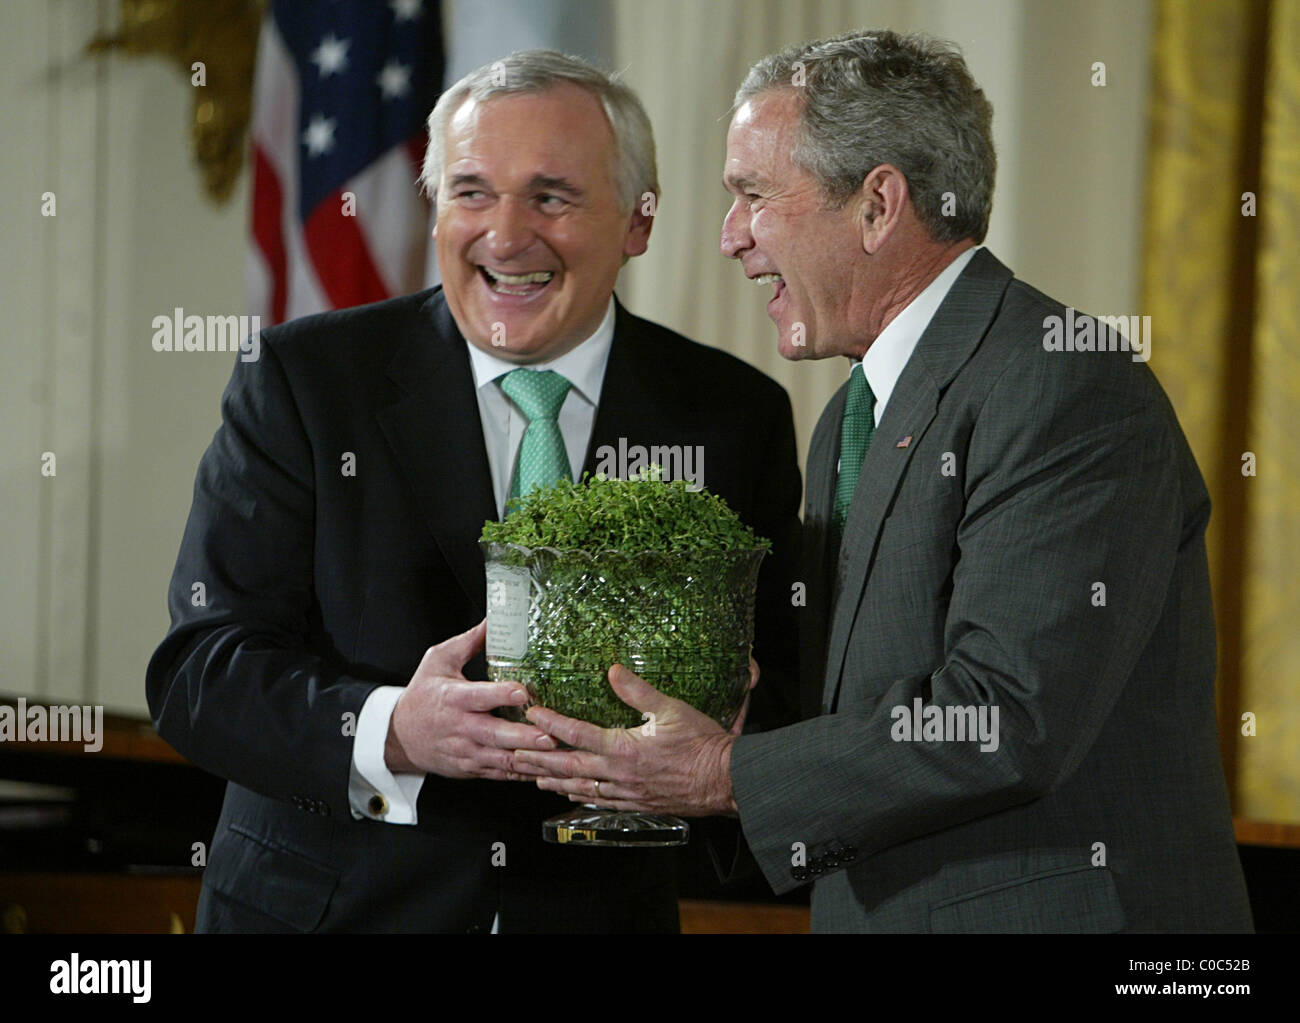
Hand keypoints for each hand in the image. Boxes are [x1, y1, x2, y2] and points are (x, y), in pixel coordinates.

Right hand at [385, 620, 555, 778]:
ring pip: (500, 759)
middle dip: (522, 737)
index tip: (522, 692)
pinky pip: (500, 774)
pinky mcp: (472, 768)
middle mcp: (461, 727)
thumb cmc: (423, 694)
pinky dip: (522, 775)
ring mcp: (467, 751)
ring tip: (554, 757)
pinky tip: (544, 771)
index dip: (501, 695)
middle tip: (548, 736)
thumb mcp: (439, 660)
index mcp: (453, 698)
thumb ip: (470, 641)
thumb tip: (494, 619)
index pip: (479, 696)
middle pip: (494, 734)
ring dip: (528, 760)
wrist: (400, 736)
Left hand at [511, 663, 739, 816]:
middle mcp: (618, 774)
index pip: (577, 735)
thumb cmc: (703, 745)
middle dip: (537, 760)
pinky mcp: (636, 804)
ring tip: (531, 777)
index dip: (550, 724)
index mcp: (624, 748)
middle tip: (512, 754)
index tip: (530, 714)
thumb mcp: (671, 709)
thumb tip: (613, 670)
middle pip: (568, 767)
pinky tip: (571, 794)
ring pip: (579, 788)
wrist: (725, 781)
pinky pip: (600, 802)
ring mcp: (626, 793)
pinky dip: (580, 797)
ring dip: (553, 781)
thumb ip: (638, 691)